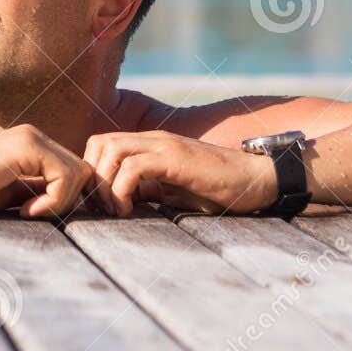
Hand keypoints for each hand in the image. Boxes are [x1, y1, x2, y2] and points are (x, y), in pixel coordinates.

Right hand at [0, 124, 96, 216]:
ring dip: (61, 201)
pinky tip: (27, 209)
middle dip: (68, 200)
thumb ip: (38, 192)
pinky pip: (65, 175)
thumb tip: (70, 205)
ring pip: (79, 172)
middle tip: (37, 214)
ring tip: (29, 212)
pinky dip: (54, 199)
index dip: (66, 198)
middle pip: (82, 171)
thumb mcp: (13, 194)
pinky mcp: (26, 146)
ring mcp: (31, 137)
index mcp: (33, 146)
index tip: (37, 213)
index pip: (74, 171)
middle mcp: (35, 136)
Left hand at [83, 130, 278, 215]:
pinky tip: (129, 210)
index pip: (102, 145)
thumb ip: (150, 190)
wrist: (257, 179)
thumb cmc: (220, 188)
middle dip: (93, 177)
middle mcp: (152, 140)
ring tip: (116, 210)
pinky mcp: (176, 158)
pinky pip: (133, 167)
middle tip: (103, 208)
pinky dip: (121, 189)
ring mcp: (164, 146)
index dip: (93, 172)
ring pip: (110, 150)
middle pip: (99, 143)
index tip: (99, 203)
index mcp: (150, 145)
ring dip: (105, 183)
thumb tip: (123, 202)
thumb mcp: (176, 190)